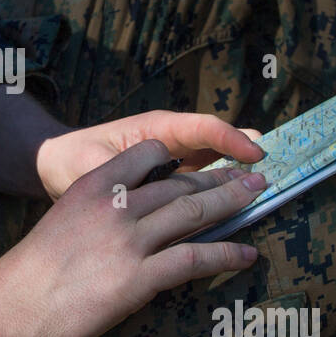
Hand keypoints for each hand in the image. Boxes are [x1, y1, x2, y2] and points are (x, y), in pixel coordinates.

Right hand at [0, 138, 268, 336]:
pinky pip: (194, 259)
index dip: (183, 157)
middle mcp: (114, 205)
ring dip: (232, 204)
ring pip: (194, 213)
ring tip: (258, 199)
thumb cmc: (27, 274)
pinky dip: (225, 255)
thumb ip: (95, 214)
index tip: (203, 160)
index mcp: (92, 185)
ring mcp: (128, 241)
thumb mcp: (61, 222)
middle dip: (220, 178)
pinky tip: (246, 255)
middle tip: (251, 177)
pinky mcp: (138, 279)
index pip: (148, 153)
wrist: (8, 308)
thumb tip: (130, 222)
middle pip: (180, 183)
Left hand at [35, 109, 265, 200]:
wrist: (58, 167)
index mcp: (155, 131)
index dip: (230, 139)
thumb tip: (147, 183)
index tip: (255, 153)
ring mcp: (173, 162)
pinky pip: (202, 184)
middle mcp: (171, 144)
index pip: (202, 128)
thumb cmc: (75, 159)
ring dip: (239, 176)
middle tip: (277, 172)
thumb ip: (122, 175)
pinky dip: (221, 192)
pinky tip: (239, 208)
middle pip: (218, 147)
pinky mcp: (171, 182)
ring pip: (214, 166)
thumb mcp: (93, 166)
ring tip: (267, 188)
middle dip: (248, 157)